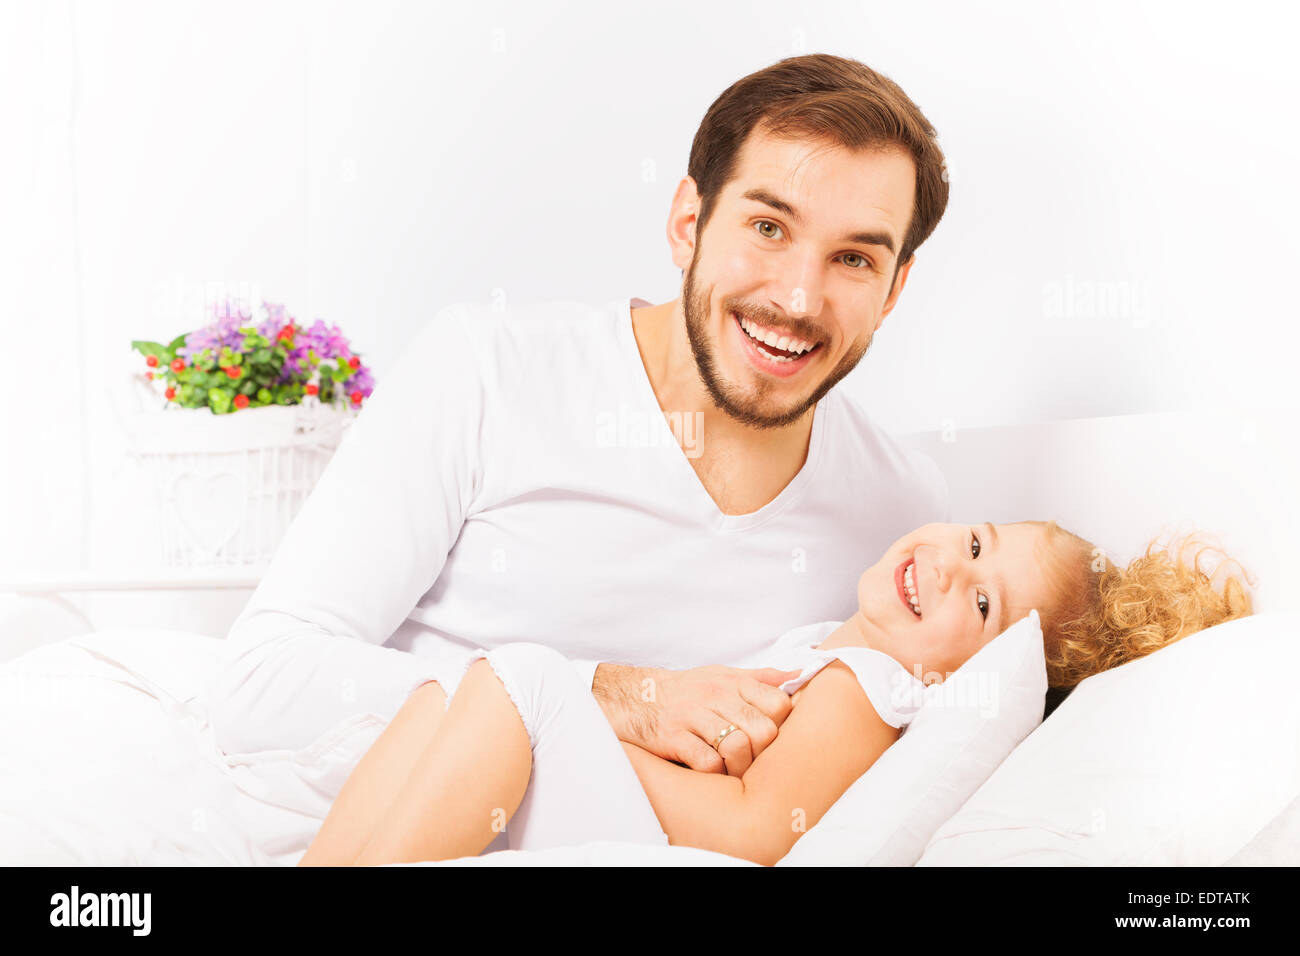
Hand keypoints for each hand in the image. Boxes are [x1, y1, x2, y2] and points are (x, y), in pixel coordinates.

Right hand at [593, 663, 800, 775]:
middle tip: (752, 759)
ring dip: (740, 765)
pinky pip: (707, 762)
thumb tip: (800, 675)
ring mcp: (693, 716)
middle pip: (763, 731)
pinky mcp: (673, 737)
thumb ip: (761, 678)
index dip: (780, 725)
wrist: (632, 697)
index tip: (768, 736)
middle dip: (762, 752)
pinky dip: (714, 772)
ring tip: (732, 767)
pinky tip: (710, 769)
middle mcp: (715, 696)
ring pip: (738, 747)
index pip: (779, 704)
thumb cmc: (684, 690)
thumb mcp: (722, 674)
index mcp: (732, 682)